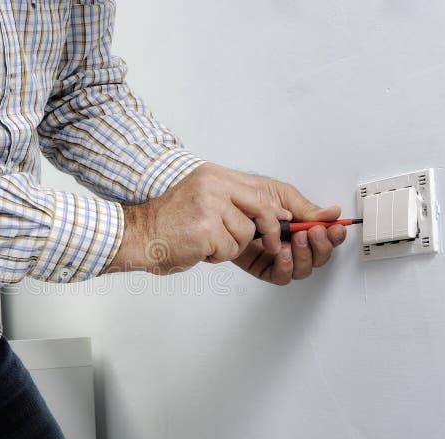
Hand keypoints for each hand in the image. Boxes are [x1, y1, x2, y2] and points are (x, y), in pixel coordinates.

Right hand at [107, 162, 346, 282]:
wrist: (136, 236)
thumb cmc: (168, 224)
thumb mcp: (205, 203)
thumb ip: (242, 205)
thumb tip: (289, 215)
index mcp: (216, 177)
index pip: (264, 191)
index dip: (286, 211)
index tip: (308, 224)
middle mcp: (215, 186)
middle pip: (264, 209)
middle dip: (272, 232)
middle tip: (269, 245)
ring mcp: (210, 206)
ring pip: (247, 234)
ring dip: (231, 246)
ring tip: (207, 241)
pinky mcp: (206, 230)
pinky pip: (230, 249)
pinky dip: (217, 255)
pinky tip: (199, 248)